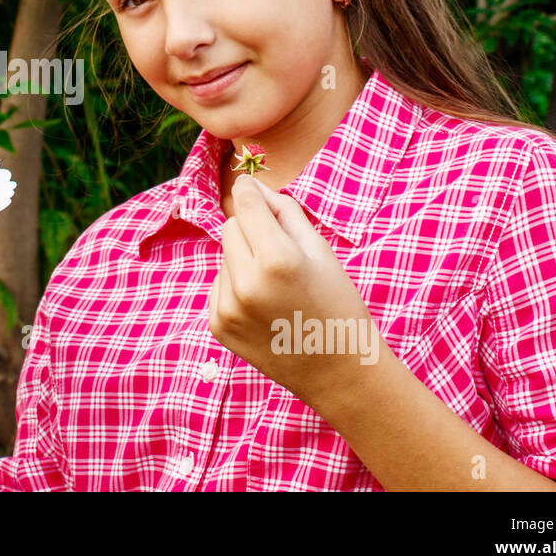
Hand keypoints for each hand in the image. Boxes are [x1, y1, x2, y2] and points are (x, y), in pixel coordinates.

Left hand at [207, 174, 383, 403]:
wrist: (337, 370)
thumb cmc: (337, 303)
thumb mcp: (320, 250)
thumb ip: (284, 211)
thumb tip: (250, 186)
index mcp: (277, 259)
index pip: (245, 204)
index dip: (249, 190)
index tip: (249, 185)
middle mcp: (246, 284)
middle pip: (230, 227)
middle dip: (251, 230)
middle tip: (280, 251)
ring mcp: (228, 308)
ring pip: (224, 257)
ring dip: (244, 260)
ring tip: (276, 287)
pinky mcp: (218, 326)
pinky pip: (219, 285)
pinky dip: (236, 287)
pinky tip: (264, 306)